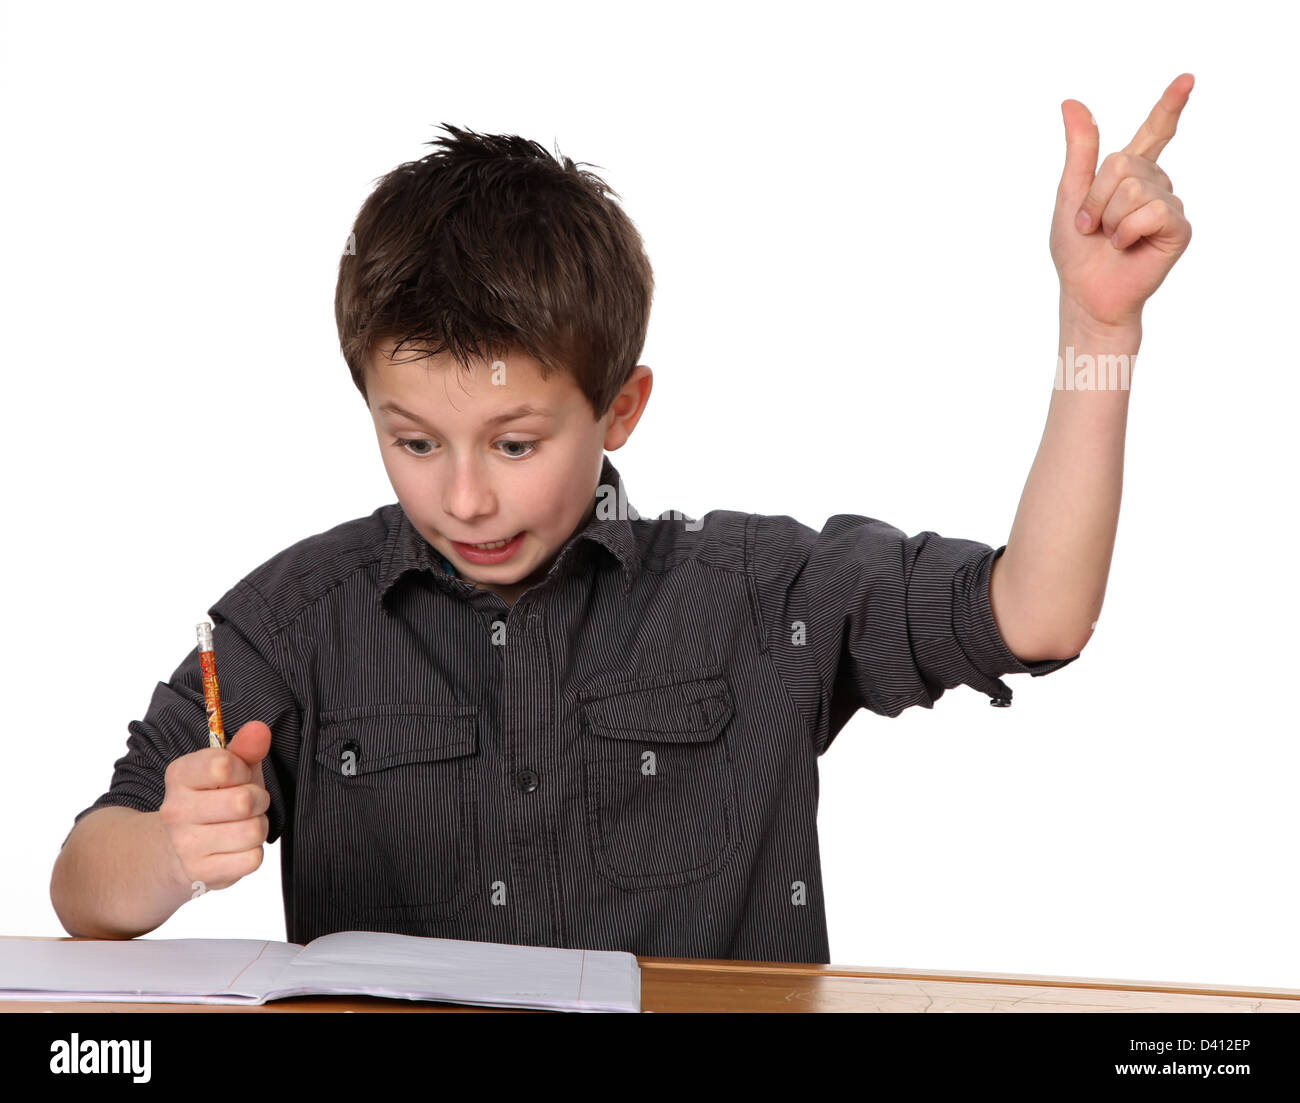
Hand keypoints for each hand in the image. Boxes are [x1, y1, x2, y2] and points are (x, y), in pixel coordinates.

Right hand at [160, 720, 271, 894]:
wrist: (179, 849)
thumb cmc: (213, 799)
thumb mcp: (229, 768)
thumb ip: (246, 748)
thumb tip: (260, 729)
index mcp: (180, 775)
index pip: (223, 765)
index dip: (244, 770)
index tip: (239, 776)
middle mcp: (175, 810)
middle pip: (243, 801)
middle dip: (258, 800)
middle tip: (247, 804)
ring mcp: (186, 844)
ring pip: (252, 831)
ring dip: (258, 826)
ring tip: (243, 825)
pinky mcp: (201, 872)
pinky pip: (252, 859)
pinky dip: (253, 853)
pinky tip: (236, 848)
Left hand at [1051, 73, 1193, 330]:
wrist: (1086, 293)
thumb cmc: (1077, 250)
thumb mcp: (1070, 193)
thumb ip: (1079, 149)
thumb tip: (1072, 102)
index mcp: (1130, 174)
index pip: (1154, 133)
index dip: (1169, 106)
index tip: (1186, 80)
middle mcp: (1154, 184)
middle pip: (1122, 163)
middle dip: (1095, 198)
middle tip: (1090, 226)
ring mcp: (1169, 204)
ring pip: (1134, 187)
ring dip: (1108, 218)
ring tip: (1109, 239)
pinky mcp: (1178, 227)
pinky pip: (1152, 210)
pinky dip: (1127, 230)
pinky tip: (1126, 246)